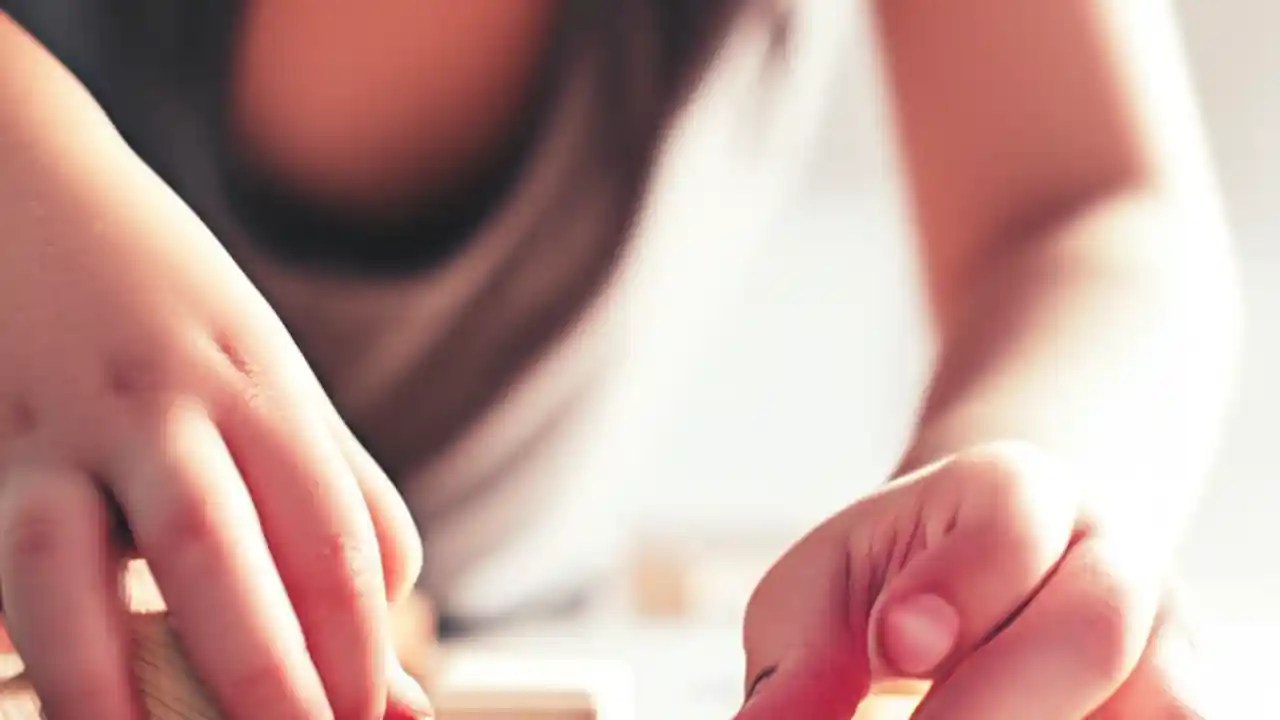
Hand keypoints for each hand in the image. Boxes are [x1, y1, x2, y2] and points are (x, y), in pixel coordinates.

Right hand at [0, 140, 427, 718]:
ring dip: (102, 687)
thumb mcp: (275, 381)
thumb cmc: (175, 314)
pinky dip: (8, 638)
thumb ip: (340, 501)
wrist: (29, 181)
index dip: (357, 644)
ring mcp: (46, 430)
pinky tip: (45, 689)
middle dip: (261, 676)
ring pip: (60, 568)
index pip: (331, 534)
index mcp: (258, 387)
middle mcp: (155, 405)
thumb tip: (396, 648)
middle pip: (214, 553)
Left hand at [737, 441, 1209, 718]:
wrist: (998, 574)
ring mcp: (1164, 636)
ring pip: (1158, 701)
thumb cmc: (895, 581)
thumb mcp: (828, 591)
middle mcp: (1109, 553)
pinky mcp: (1178, 700)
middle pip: (1093, 628)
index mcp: (1015, 490)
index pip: (1010, 522)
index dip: (957, 591)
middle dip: (995, 703)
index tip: (893, 645)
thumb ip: (799, 659)